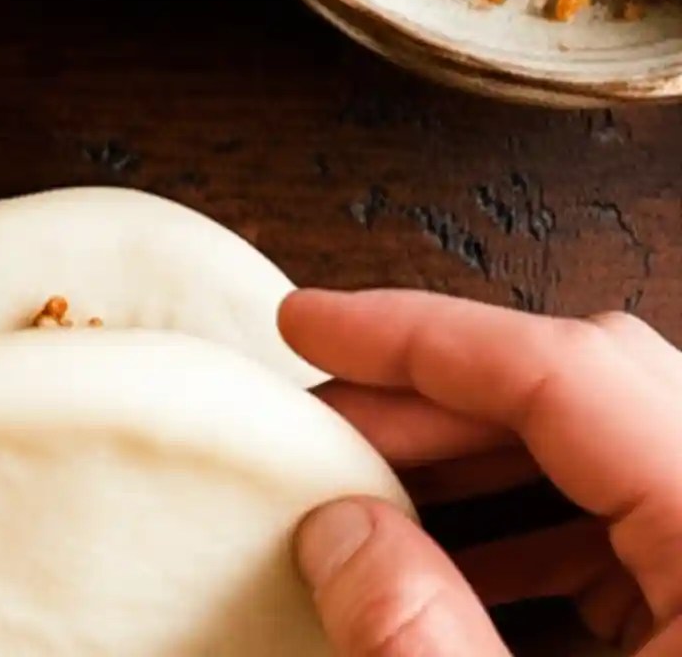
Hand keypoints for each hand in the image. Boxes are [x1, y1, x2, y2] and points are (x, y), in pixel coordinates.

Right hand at [279, 288, 681, 655]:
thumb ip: (428, 638)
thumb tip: (338, 533)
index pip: (570, 371)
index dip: (422, 337)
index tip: (314, 324)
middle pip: (588, 389)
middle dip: (433, 397)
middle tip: (323, 425)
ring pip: (606, 447)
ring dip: (474, 455)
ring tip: (369, 487)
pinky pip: (635, 519)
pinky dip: (530, 520)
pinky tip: (450, 558)